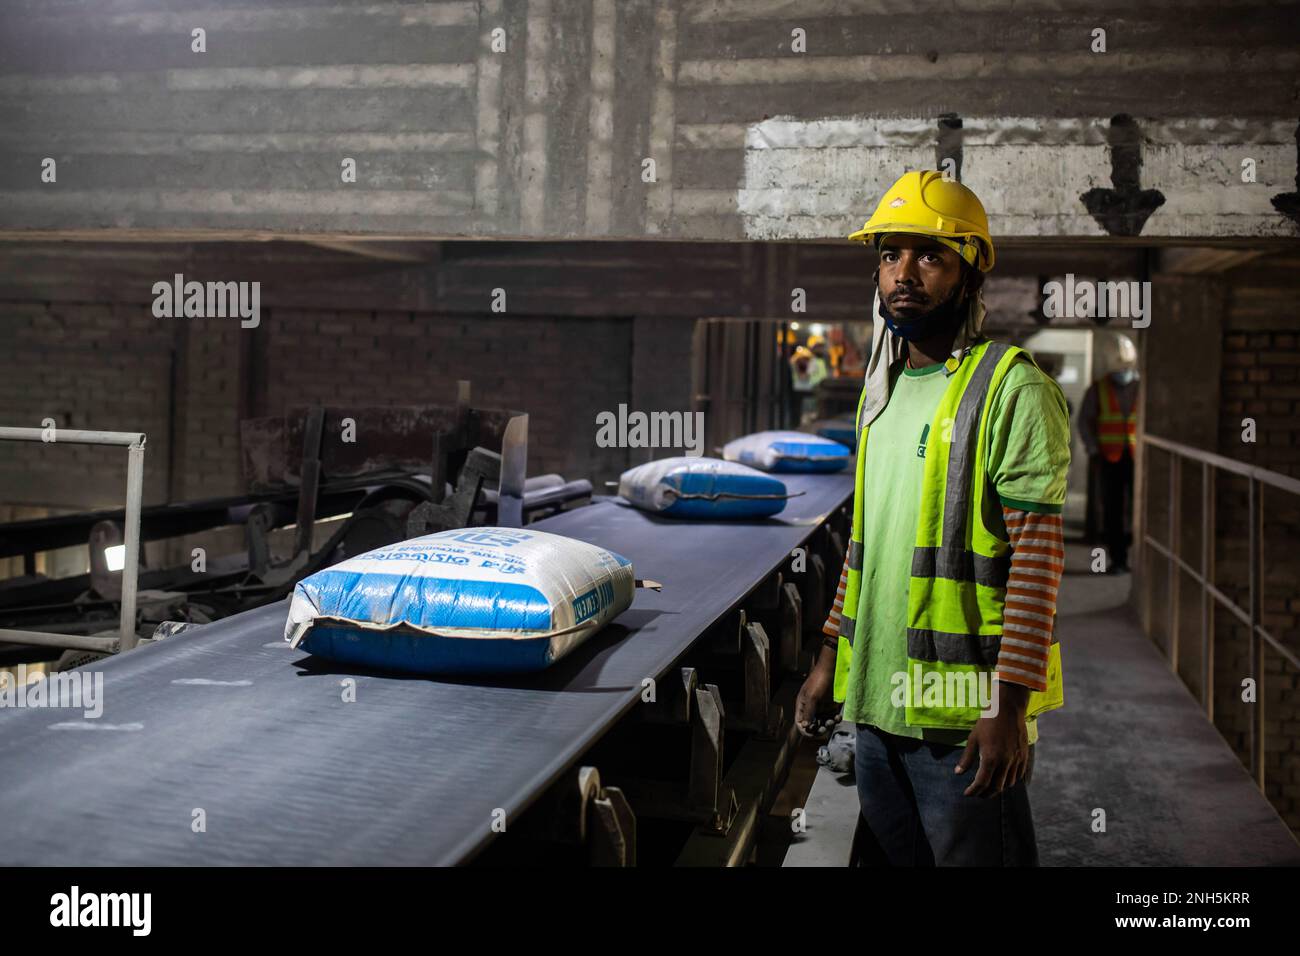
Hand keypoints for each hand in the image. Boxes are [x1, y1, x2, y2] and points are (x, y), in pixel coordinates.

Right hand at [795, 646, 835, 737]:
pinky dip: (835, 720)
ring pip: (824, 723)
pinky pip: (833, 718)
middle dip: (818, 729)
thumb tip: (804, 727)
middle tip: (824, 728)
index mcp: (803, 706)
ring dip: (828, 725)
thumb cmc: (820, 681)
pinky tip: (838, 717)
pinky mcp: (832, 706)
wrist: (834, 669)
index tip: (814, 730)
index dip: (806, 730)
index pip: (801, 723)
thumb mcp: (812, 697)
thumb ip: (808, 713)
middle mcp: (812, 708)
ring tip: (832, 720)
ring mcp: (822, 707)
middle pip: (812, 726)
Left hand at [954, 681, 1029, 797]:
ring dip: (998, 788)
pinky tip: (1003, 779)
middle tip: (978, 794)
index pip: (981, 783)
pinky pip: (1018, 775)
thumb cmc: (987, 723)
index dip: (973, 791)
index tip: (967, 794)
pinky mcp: (1023, 756)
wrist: (1008, 709)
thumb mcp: (973, 739)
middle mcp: (1005, 762)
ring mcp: (1016, 760)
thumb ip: (966, 758)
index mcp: (990, 758)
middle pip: (996, 787)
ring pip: (1008, 783)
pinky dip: (1010, 781)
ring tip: (989, 788)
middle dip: (985, 794)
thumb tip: (958, 773)